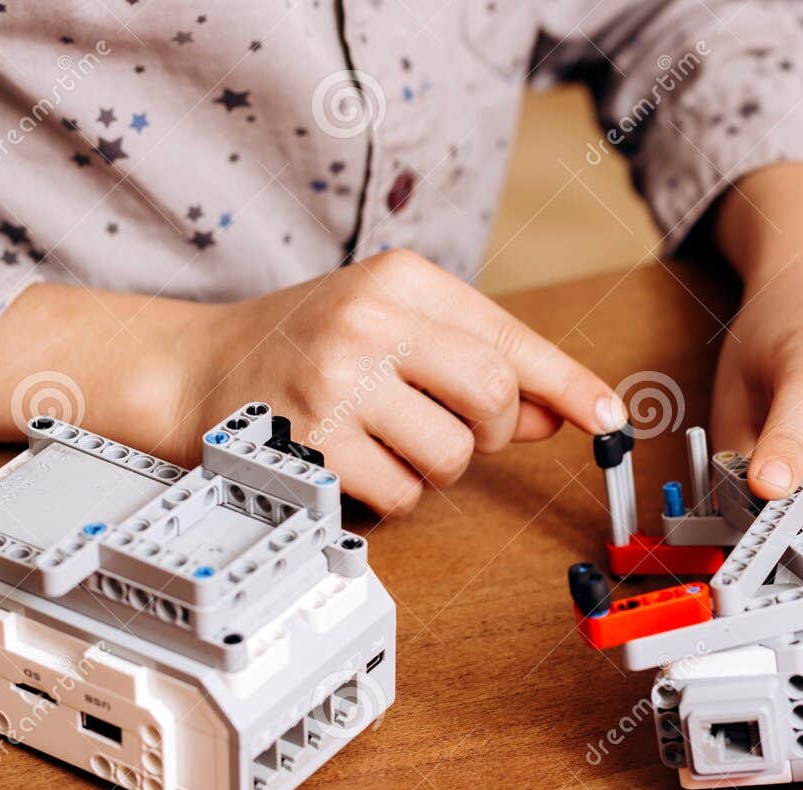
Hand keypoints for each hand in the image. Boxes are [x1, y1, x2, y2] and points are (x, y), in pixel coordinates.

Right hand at [169, 249, 625, 513]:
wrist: (192, 371)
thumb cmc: (300, 348)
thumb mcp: (388, 328)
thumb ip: (472, 364)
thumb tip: (556, 412)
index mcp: (398, 280)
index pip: (509, 337)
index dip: (568, 383)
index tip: (610, 416)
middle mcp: (369, 322)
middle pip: (494, 395)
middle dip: (490, 428)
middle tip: (453, 426)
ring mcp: (337, 384)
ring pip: (452, 456)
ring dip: (432, 467)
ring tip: (382, 438)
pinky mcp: (312, 447)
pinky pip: (403, 496)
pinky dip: (390, 495)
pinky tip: (351, 463)